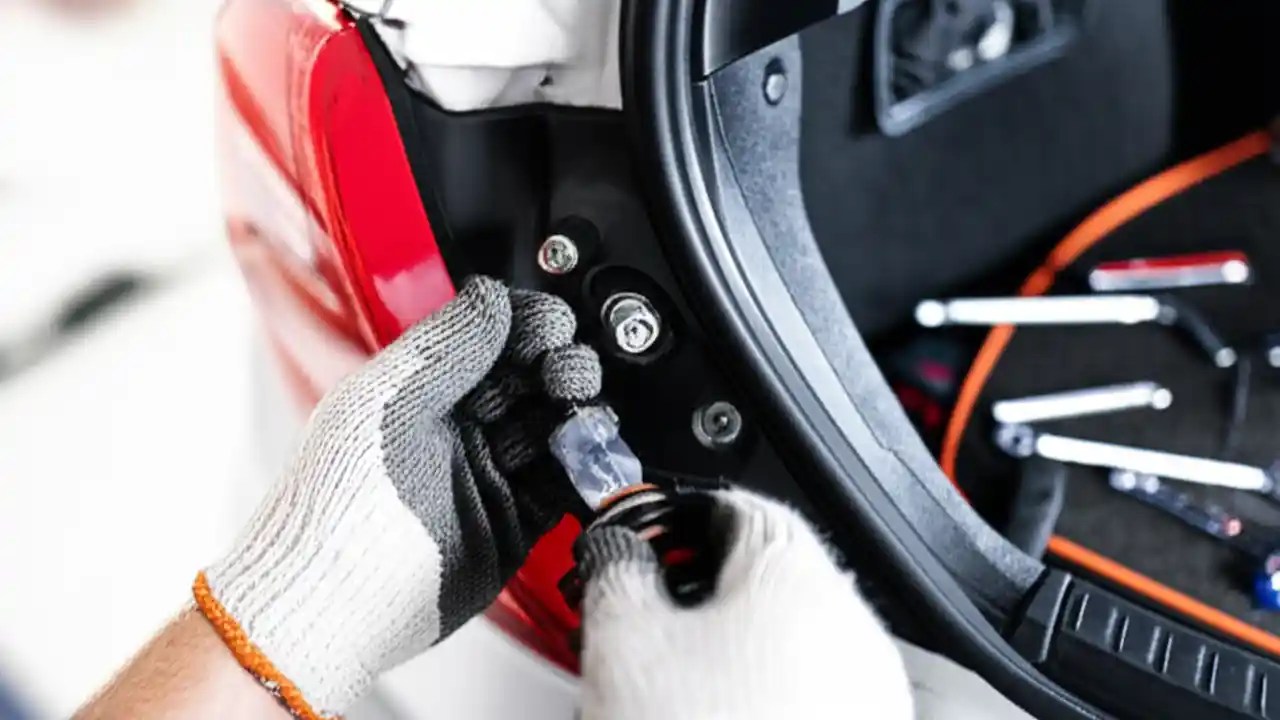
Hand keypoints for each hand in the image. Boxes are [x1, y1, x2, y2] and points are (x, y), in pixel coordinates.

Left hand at [194, 277, 599, 719]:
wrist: (335, 598)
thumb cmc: (337, 499)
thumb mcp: (388, 397)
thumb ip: (447, 342)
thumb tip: (493, 295)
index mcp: (422, 391)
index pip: (490, 339)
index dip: (527, 325)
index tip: (554, 322)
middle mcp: (456, 431)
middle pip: (530, 381)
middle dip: (559, 365)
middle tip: (568, 369)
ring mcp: (485, 478)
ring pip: (553, 431)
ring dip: (576, 413)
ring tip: (580, 409)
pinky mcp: (511, 526)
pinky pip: (561, 488)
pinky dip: (581, 468)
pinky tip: (586, 452)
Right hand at [575, 488, 914, 718]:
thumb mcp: (626, 645)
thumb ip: (617, 572)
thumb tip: (617, 550)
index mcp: (800, 578)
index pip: (737, 507)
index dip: (675, 524)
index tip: (641, 550)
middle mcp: (854, 627)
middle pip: (765, 579)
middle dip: (698, 599)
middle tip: (646, 632)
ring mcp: (871, 694)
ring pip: (788, 643)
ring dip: (732, 654)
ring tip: (677, 697)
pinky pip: (811, 696)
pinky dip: (766, 701)